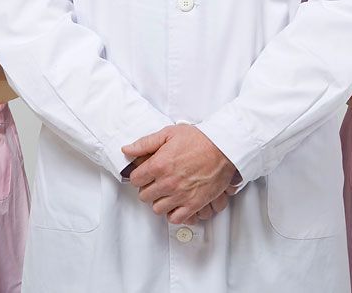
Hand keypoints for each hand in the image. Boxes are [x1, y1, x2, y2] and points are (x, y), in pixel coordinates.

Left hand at [122, 125, 236, 223]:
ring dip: (160, 201)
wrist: (224, 148)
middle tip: (157, 182)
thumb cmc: (199, 139)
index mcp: (159, 164)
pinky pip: (175, 218)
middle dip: (148, 188)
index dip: (140, 176)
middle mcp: (167, 182)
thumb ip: (145, 143)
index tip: (146, 174)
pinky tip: (177, 203)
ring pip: (157, 208)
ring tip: (167, 192)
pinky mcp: (193, 204)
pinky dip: (174, 213)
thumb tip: (126, 149)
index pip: (135, 179)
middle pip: (144, 196)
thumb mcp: (169, 133)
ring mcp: (180, 195)